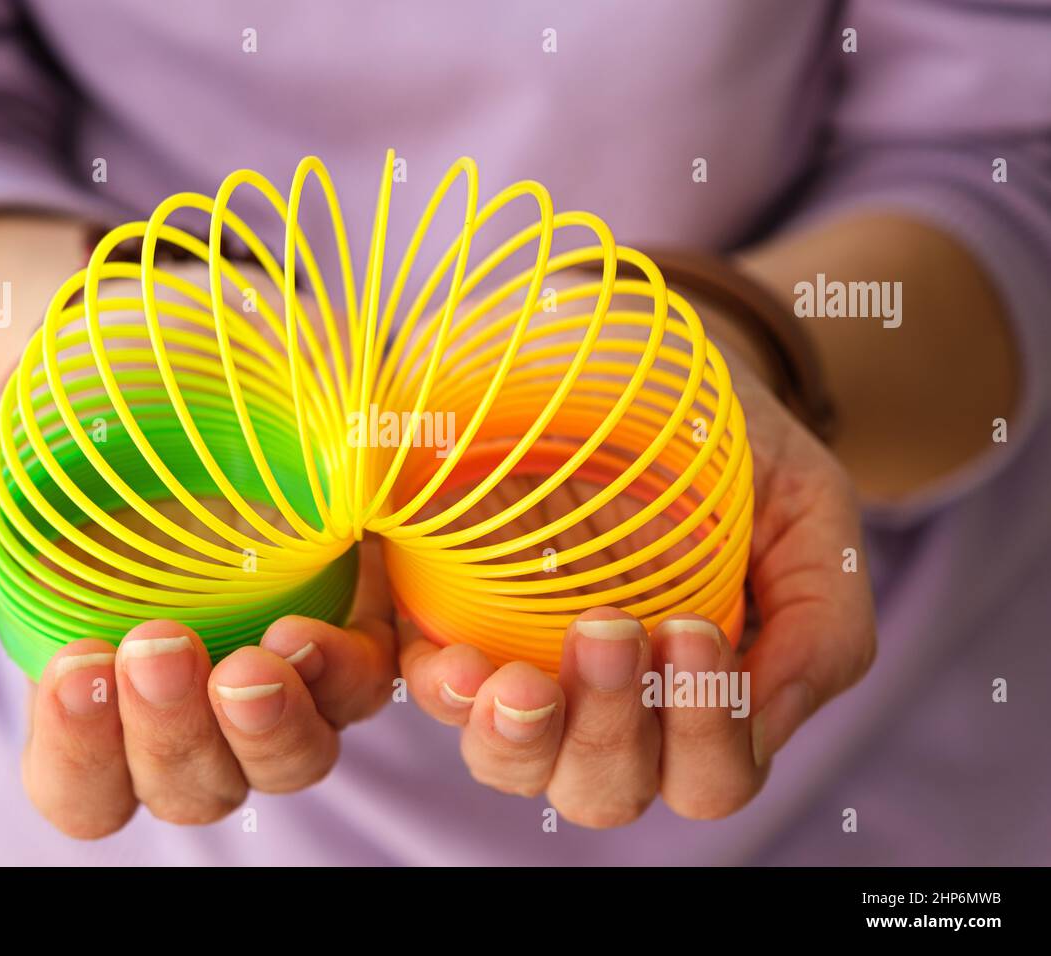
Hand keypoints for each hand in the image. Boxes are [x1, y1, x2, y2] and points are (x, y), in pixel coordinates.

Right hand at [0, 410, 397, 837]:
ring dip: (272, 728)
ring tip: (251, 664)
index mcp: (101, 711)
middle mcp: (197, 711)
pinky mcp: (348, 618)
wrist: (143, 372)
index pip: (88, 791)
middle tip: (156, 645)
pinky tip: (308, 632)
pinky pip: (367, 678)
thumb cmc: (46, 464)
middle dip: (175, 734)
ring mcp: (279, 673)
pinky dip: (343, 671)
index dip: (82, 757)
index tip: (75, 665)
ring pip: (294, 756)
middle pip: (197, 788)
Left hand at [397, 357, 876, 826]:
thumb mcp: (805, 509)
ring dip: (523, 737)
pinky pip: (435, 688)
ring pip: (517, 764)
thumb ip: (821, 620)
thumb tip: (764, 718)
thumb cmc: (731, 446)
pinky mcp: (453, 617)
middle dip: (610, 733)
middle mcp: (609, 700)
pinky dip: (445, 689)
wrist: (642, 354)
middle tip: (610, 631)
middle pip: (606, 790)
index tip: (692, 629)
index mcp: (697, 692)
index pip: (709, 777)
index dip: (705, 732)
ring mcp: (526, 664)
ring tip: (522, 683)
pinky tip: (457, 663)